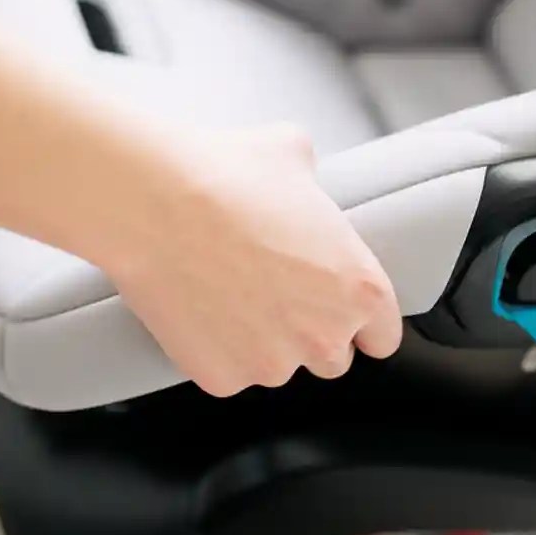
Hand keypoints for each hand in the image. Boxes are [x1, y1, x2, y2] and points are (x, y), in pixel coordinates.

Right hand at [104, 124, 402, 396]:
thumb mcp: (291, 155)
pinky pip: (228, 373)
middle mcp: (325, 336)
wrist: (153, 204)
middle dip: (307, 332)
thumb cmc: (224, 177)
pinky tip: (200, 308)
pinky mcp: (223, 379)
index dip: (358, 321)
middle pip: (332, 357)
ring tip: (228, 292)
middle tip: (272, 291)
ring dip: (261, 342)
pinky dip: (216, 351)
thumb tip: (302, 178)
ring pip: (276, 366)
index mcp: (360, 288)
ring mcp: (272, 364)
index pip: (382, 335)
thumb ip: (313, 183)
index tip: (334, 307)